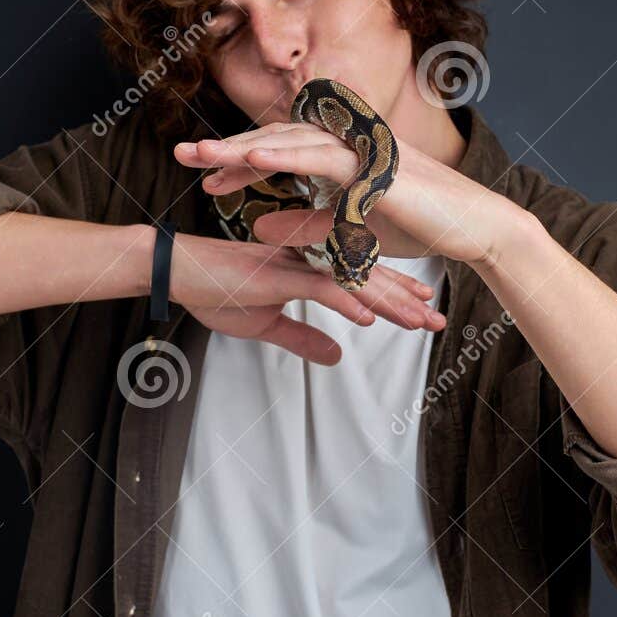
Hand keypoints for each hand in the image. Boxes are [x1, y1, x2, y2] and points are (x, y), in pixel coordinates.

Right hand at [168, 232, 445, 364]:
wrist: (177, 272)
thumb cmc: (215, 291)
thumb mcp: (266, 325)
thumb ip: (303, 338)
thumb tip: (337, 356)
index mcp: (308, 266)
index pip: (361, 278)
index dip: (394, 293)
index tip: (424, 308)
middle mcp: (309, 259)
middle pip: (368, 279)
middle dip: (406, 301)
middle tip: (439, 320)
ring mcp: (295, 264)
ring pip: (353, 282)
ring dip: (388, 303)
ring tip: (418, 321)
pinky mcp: (276, 275)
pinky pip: (318, 287)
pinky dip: (345, 303)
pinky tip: (368, 319)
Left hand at [173, 123, 528, 266]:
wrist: (476, 228)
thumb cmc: (424, 226)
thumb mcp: (350, 233)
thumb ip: (307, 225)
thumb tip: (259, 227)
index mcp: (342, 155)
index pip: (281, 151)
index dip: (241, 162)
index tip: (204, 177)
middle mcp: (348, 143)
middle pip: (276, 137)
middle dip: (227, 147)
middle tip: (182, 154)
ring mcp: (362, 148)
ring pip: (290, 140)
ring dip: (242, 147)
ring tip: (201, 156)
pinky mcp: (375, 163)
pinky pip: (319, 156)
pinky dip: (283, 153)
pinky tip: (250, 156)